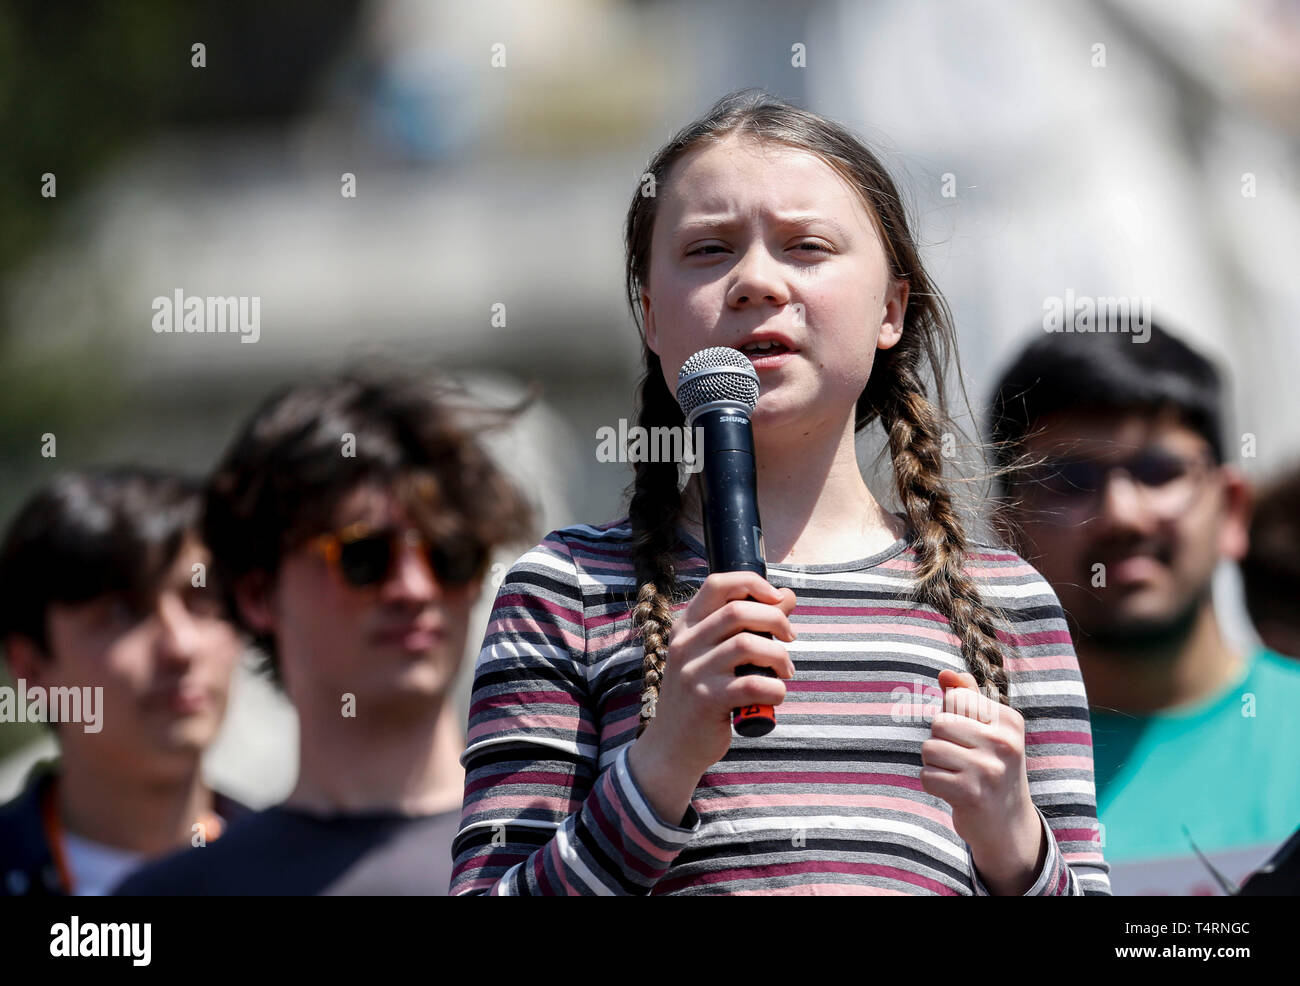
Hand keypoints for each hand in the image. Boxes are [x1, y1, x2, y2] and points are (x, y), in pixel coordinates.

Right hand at [635, 571, 796, 778]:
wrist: (671, 746)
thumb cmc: (701, 696)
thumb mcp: (714, 655)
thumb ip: (749, 625)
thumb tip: (787, 596)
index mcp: (686, 626)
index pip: (718, 584)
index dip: (752, 583)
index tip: (776, 599)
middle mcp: (685, 644)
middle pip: (738, 611)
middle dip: (776, 620)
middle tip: (790, 638)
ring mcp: (693, 672)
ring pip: (748, 644)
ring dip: (779, 656)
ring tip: (785, 671)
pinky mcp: (707, 700)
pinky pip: (752, 684)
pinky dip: (775, 688)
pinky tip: (775, 694)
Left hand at [920, 669, 1044, 893]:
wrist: (1008, 826)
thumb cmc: (991, 768)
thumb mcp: (989, 730)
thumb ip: (967, 696)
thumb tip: (944, 674)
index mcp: (1009, 721)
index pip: (955, 697)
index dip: (952, 717)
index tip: (971, 739)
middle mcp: (1003, 743)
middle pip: (938, 721)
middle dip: (940, 740)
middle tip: (961, 760)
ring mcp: (988, 769)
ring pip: (928, 748)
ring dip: (934, 763)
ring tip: (958, 775)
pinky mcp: (970, 794)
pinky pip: (926, 775)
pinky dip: (933, 784)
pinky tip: (954, 792)